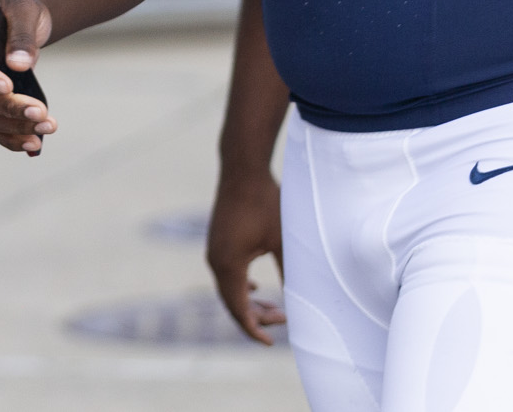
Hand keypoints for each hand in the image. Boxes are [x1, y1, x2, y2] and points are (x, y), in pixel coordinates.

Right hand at [0, 0, 54, 155]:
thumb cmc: (19, 11)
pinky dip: (12, 138)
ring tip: (47, 127)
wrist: (21, 21)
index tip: (7, 86)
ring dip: (15, 127)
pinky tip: (35, 143)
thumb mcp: (24, 12)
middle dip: (9, 108)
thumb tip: (20, 65)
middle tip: (41, 113)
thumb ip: (22, 36)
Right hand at [207, 166, 284, 344]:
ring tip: (274, 308)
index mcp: (229, 265)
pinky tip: (255, 288)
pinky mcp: (217, 240)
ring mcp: (213, 250)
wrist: (243, 169)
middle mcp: (215, 260)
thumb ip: (288, 272)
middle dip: (255, 317)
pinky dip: (240, 287)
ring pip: (229, 288)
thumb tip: (298, 300)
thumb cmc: (266, 203)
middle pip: (232, 302)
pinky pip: (226, 274)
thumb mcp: (283, 241)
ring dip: (249, 302)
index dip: (254, 329)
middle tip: (282, 320)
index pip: (238, 310)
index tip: (270, 343)